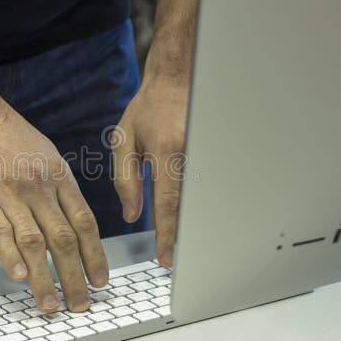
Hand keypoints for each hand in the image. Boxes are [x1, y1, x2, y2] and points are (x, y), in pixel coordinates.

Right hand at [0, 100, 108, 312]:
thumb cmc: (8, 136)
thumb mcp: (47, 155)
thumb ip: (60, 189)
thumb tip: (75, 223)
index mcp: (59, 177)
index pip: (84, 223)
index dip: (95, 255)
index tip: (100, 280)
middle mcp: (39, 186)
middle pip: (64, 238)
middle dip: (75, 276)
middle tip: (80, 304)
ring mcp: (10, 193)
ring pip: (34, 242)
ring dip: (44, 278)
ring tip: (49, 305)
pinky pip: (0, 231)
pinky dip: (10, 257)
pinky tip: (19, 277)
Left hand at [112, 58, 188, 267]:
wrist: (179, 80)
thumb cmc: (148, 109)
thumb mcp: (124, 139)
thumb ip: (125, 178)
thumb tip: (130, 214)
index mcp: (165, 150)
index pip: (166, 202)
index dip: (166, 233)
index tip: (166, 257)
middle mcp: (191, 153)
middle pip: (189, 206)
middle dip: (183, 236)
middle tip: (178, 261)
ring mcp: (207, 152)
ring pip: (200, 198)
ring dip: (192, 223)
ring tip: (187, 249)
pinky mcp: (216, 153)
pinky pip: (207, 186)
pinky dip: (199, 205)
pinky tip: (193, 221)